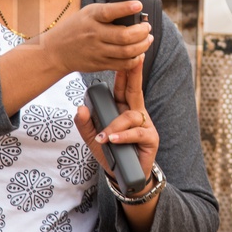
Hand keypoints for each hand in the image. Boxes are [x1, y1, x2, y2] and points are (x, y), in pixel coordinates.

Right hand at [42, 0, 152, 74]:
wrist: (56, 51)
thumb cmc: (75, 29)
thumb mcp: (87, 13)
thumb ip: (107, 12)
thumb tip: (132, 10)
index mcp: (91, 17)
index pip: (109, 12)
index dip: (126, 8)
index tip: (138, 5)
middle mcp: (94, 34)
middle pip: (124, 36)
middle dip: (142, 32)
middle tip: (147, 28)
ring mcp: (97, 51)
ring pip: (127, 52)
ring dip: (143, 46)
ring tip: (147, 39)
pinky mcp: (100, 64)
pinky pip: (123, 64)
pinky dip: (135, 59)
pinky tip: (139, 53)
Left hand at [73, 56, 158, 186]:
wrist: (125, 177)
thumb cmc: (111, 153)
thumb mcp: (93, 138)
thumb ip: (85, 123)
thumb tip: (80, 107)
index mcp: (124, 108)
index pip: (123, 86)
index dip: (124, 71)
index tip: (125, 54)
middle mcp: (136, 113)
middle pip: (135, 89)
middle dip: (135, 72)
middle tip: (136, 57)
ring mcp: (145, 125)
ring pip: (130, 116)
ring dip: (115, 126)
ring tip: (104, 137)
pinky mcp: (150, 139)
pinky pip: (137, 133)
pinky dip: (123, 136)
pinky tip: (112, 140)